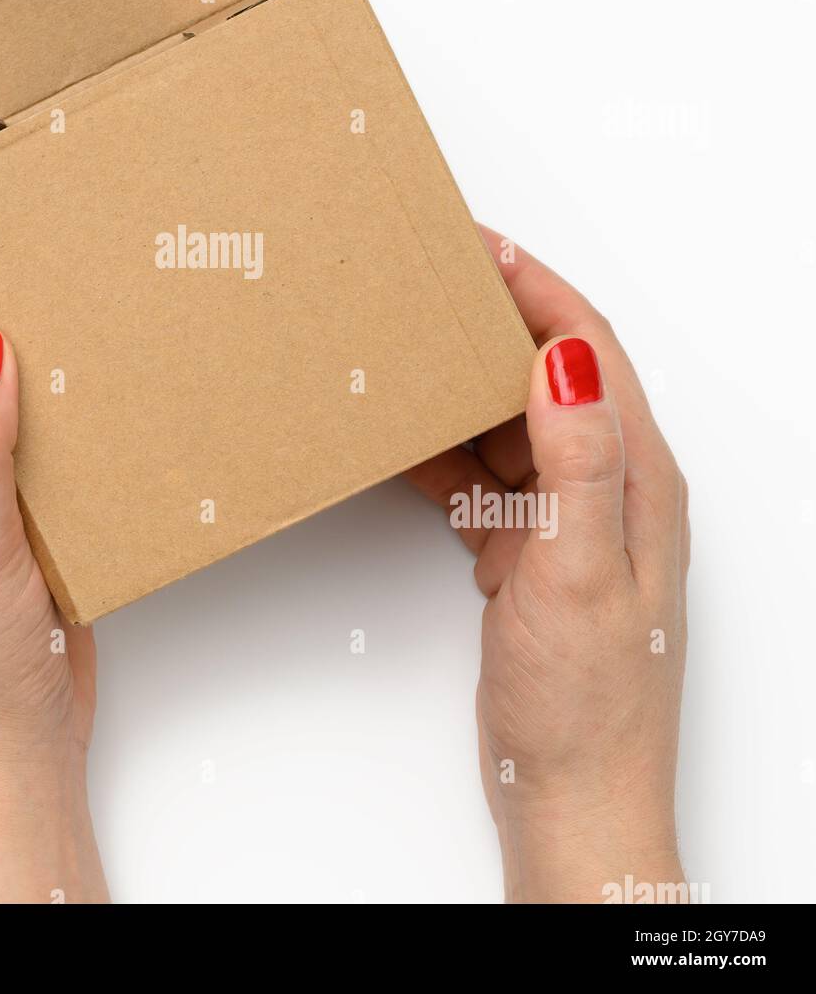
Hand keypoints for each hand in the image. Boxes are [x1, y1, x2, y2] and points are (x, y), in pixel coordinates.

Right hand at [408, 226, 688, 902]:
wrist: (573, 796)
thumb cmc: (589, 703)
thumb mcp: (583, 574)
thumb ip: (578, 464)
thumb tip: (564, 359)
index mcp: (638, 476)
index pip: (590, 349)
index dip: (537, 287)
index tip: (481, 243)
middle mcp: (609, 487)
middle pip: (546, 374)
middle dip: (489, 323)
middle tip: (427, 284)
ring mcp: (567, 520)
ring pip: (508, 424)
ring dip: (458, 388)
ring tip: (404, 353)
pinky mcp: (529, 551)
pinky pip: (482, 478)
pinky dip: (442, 454)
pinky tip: (402, 447)